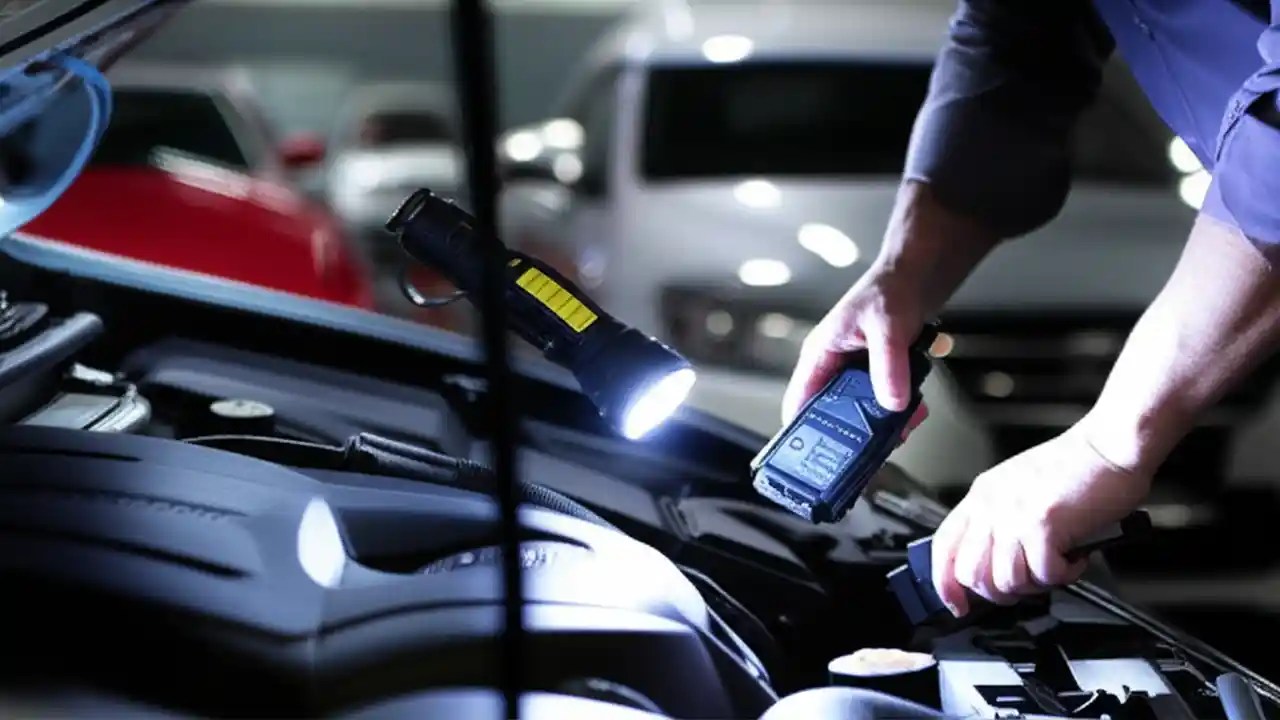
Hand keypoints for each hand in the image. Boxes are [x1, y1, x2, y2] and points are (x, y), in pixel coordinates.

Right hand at [782, 266, 929, 433]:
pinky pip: (882, 402)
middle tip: (872, 446)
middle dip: (853, 431)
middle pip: (832, 414)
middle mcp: (833, 366)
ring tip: (901, 426)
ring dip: (882, 422)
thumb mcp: (888, 329)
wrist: (919, 275)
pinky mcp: (877, 374)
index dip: (804, 430)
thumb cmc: (891, 289)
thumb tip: (892, 403)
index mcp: (820, 354)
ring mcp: (856, 372)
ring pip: (860, 411)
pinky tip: (912, 410)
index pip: (799, 401)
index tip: (817, 454)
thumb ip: (889, 367)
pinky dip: (898, 410)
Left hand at [930, 425, 1151, 615]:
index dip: (945, 583)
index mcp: (981, 495)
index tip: (957, 604)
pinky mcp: (1042, 526)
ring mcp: (1014, 516)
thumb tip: (992, 564)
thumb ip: (999, 520)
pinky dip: (1064, 575)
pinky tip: (1075, 558)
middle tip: (1026, 584)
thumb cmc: (1074, 467)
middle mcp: (991, 505)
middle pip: (972, 574)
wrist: (1108, 445)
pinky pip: (1045, 575)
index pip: (944, 547)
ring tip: (1055, 565)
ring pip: (1007, 581)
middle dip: (999, 592)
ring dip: (1036, 584)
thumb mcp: (1017, 487)